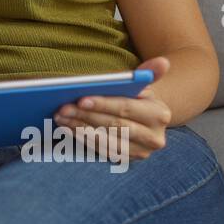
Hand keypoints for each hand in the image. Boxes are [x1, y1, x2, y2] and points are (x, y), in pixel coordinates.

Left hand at [53, 56, 173, 160]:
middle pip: (114, 126)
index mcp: (159, 115)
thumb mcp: (145, 85)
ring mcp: (142, 152)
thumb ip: (149, 73)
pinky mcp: (128, 160)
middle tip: (63, 108)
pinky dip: (84, 139)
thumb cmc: (139, 97)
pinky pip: (102, 150)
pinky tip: (68, 128)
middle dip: (86, 116)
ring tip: (61, 117)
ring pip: (106, 140)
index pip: (126, 108)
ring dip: (80, 128)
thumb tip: (162, 62)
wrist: (147, 120)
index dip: (103, 104)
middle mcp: (154, 137)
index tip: (81, 99)